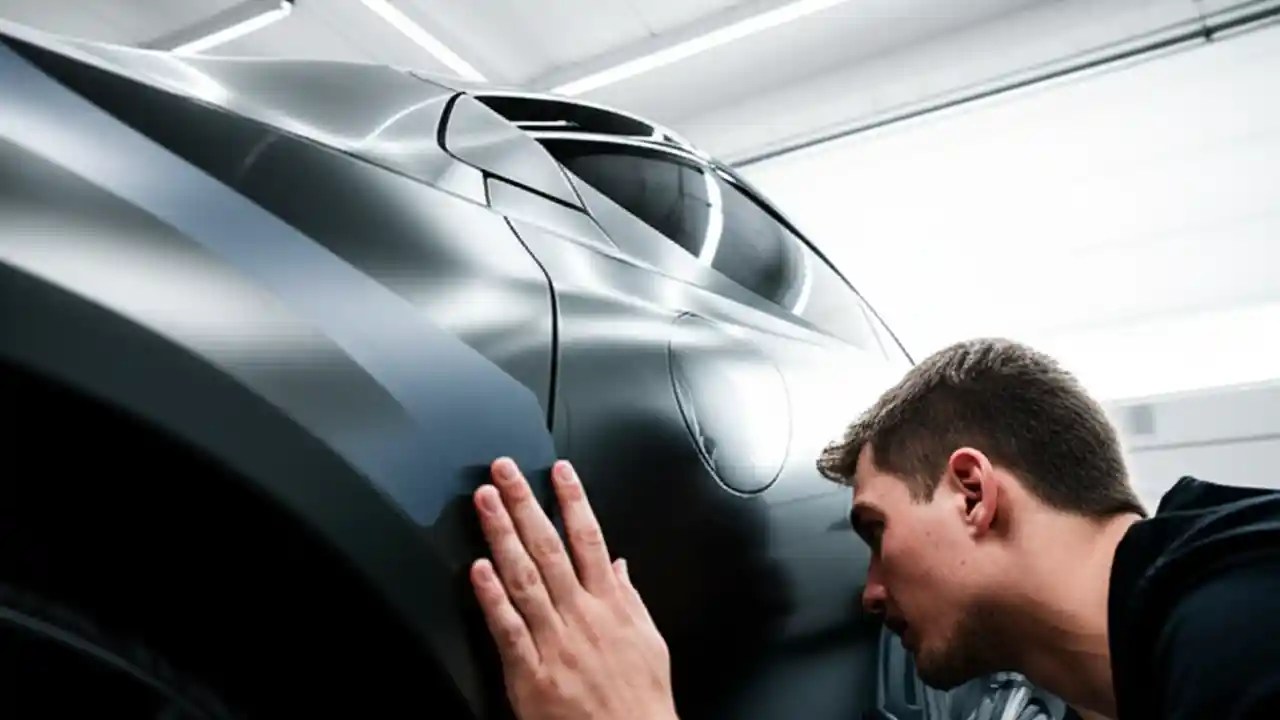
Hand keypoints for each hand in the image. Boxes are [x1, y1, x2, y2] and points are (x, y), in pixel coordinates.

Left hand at [470, 457, 676, 719]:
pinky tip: (478, 569)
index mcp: (610, 605)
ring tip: (485, 502)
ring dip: (502, 535)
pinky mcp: (531, 673)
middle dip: (526, 504)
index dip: (572, 500)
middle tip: (504, 471)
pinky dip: (492, 598)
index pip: (589, 539)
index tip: (558, 471)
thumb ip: (630, 598)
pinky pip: (508, 629)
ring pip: (524, 577)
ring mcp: (555, 642)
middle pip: (549, 547)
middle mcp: (581, 616)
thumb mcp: (649, 641)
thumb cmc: (640, 700)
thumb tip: (620, 564)